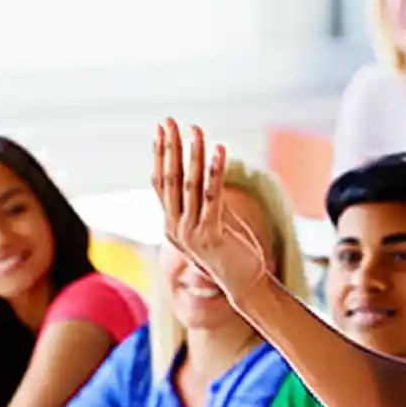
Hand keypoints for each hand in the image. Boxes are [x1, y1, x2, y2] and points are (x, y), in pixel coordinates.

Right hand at [153, 119, 268, 302]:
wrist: (245, 285)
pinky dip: (216, 170)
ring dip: (194, 154)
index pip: (160, 183)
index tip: (161, 130)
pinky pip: (213, 196)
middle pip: (170, 180)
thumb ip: (206, 199)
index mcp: (172, 224)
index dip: (160, 155)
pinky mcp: (211, 234)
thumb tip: (207, 172)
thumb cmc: (232, 251)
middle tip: (170, 121)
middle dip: (171, 148)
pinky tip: (219, 150)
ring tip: (197, 130)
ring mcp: (191, 233)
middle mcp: (175, 228)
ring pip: (190, 185)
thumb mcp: (215, 220)